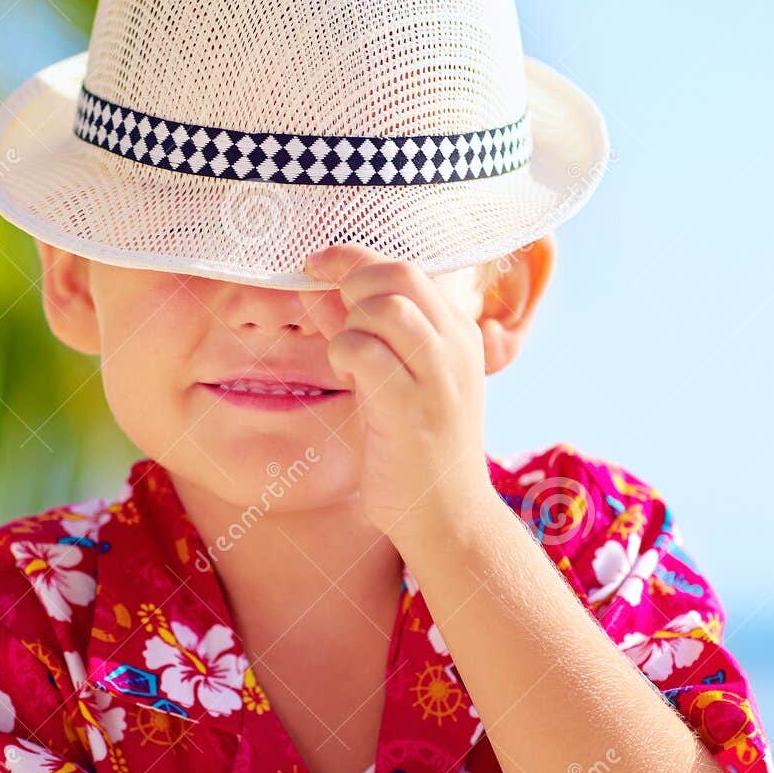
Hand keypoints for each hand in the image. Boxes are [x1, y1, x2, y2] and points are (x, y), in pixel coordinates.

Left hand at [301, 245, 495, 540]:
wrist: (448, 515)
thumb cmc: (416, 445)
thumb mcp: (394, 377)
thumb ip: (359, 330)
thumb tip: (316, 289)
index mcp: (457, 331)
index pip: (406, 267)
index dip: (353, 257)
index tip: (316, 263)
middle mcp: (456, 345)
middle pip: (398, 275)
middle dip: (351, 283)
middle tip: (333, 316)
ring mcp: (438, 375)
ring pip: (383, 307)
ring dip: (350, 324)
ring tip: (350, 357)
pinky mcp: (410, 406)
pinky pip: (362, 351)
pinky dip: (341, 355)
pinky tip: (347, 380)